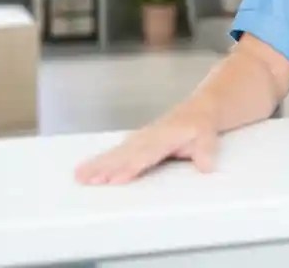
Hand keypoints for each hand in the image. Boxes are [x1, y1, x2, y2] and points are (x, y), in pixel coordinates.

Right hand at [74, 103, 218, 184]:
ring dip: (98, 165)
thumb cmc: (202, 126)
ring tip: (80, 176)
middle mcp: (149, 137)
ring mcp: (141, 139)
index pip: (145, 155)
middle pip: (124, 154)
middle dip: (105, 168)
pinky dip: (102, 161)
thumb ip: (206, 151)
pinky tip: (88, 170)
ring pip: (117, 153)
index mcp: (165, 137)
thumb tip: (206, 166)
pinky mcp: (137, 142)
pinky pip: (117, 152)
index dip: (130, 167)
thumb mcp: (209, 136)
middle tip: (85, 179)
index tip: (114, 179)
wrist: (200, 109)